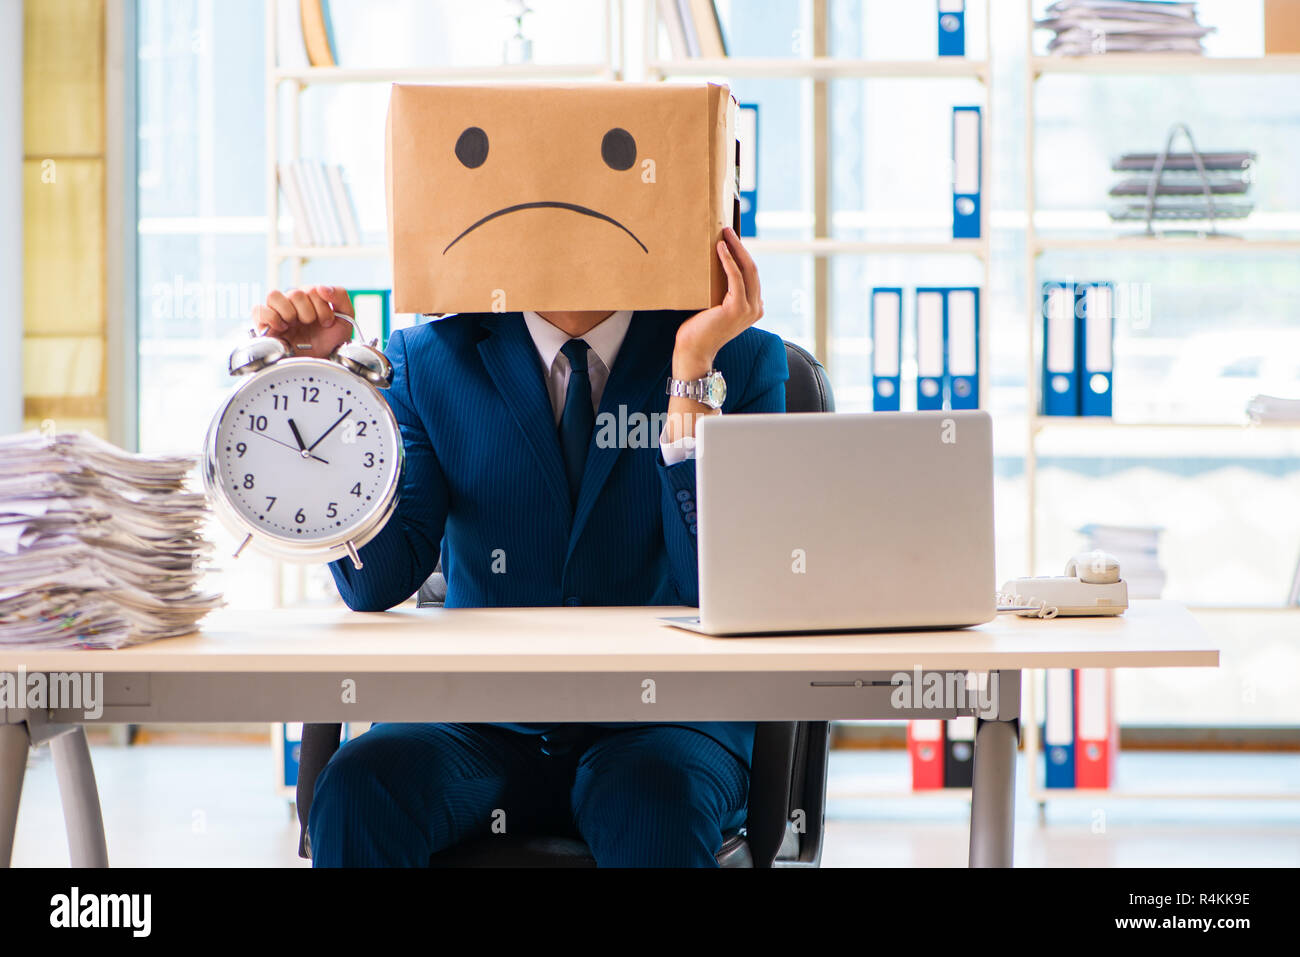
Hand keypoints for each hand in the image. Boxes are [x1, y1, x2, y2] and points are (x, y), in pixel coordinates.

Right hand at [252, 285, 354, 358]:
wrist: (320, 362)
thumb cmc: (330, 341)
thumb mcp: (345, 316)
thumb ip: (340, 295)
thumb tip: (321, 287)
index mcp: (309, 299)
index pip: (311, 288)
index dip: (322, 306)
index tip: (327, 322)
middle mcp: (292, 303)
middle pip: (294, 293)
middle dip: (309, 312)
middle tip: (312, 326)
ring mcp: (277, 313)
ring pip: (273, 295)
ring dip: (289, 312)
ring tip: (295, 325)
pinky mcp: (263, 325)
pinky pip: (258, 310)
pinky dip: (272, 317)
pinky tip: (283, 328)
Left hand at [672, 227, 763, 379]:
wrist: (694, 350)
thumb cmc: (700, 328)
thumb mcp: (717, 305)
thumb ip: (725, 290)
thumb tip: (718, 263)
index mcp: (754, 307)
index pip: (751, 275)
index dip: (742, 254)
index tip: (732, 238)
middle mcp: (757, 308)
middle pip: (752, 269)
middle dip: (740, 246)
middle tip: (728, 229)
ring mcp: (750, 309)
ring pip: (747, 270)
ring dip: (736, 248)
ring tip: (725, 233)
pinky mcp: (738, 308)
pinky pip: (736, 278)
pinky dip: (728, 261)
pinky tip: (720, 248)